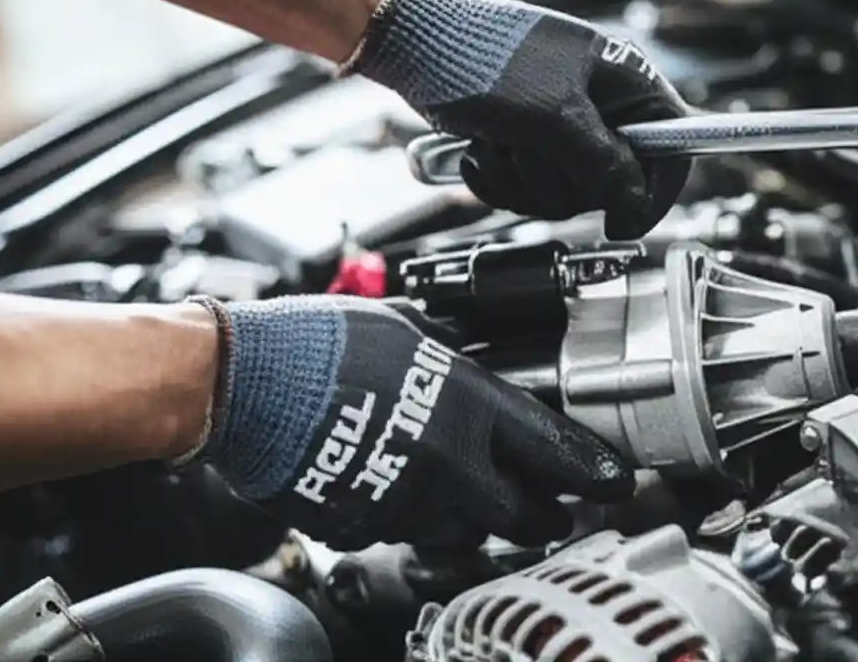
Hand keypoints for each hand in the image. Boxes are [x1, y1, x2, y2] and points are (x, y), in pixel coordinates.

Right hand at [192, 295, 633, 550]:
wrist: (244, 382)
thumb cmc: (317, 343)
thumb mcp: (402, 324)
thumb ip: (445, 345)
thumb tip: (460, 339)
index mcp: (466, 404)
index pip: (551, 449)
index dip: (591, 470)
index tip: (613, 481)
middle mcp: (446, 461)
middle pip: (522, 514)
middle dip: (544, 515)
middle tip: (549, 509)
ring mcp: (404, 500)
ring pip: (463, 531)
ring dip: (472, 516)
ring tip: (457, 489)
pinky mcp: (363, 525)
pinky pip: (404, 532)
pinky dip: (410, 517)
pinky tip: (394, 486)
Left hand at [349, 0, 689, 239]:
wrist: (416, 47)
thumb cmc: (483, 58)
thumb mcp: (553, 116)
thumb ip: (602, 162)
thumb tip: (633, 201)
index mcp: (623, 83)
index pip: (671, 147)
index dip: (653, 192)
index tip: (624, 222)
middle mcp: (598, 105)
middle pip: (609, 182)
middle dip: (559, 180)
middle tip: (532, 151)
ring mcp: (559, 126)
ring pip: (562, 191)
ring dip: (521, 179)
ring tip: (498, 142)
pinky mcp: (524, 143)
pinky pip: (526, 189)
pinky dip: (498, 178)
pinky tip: (481, 149)